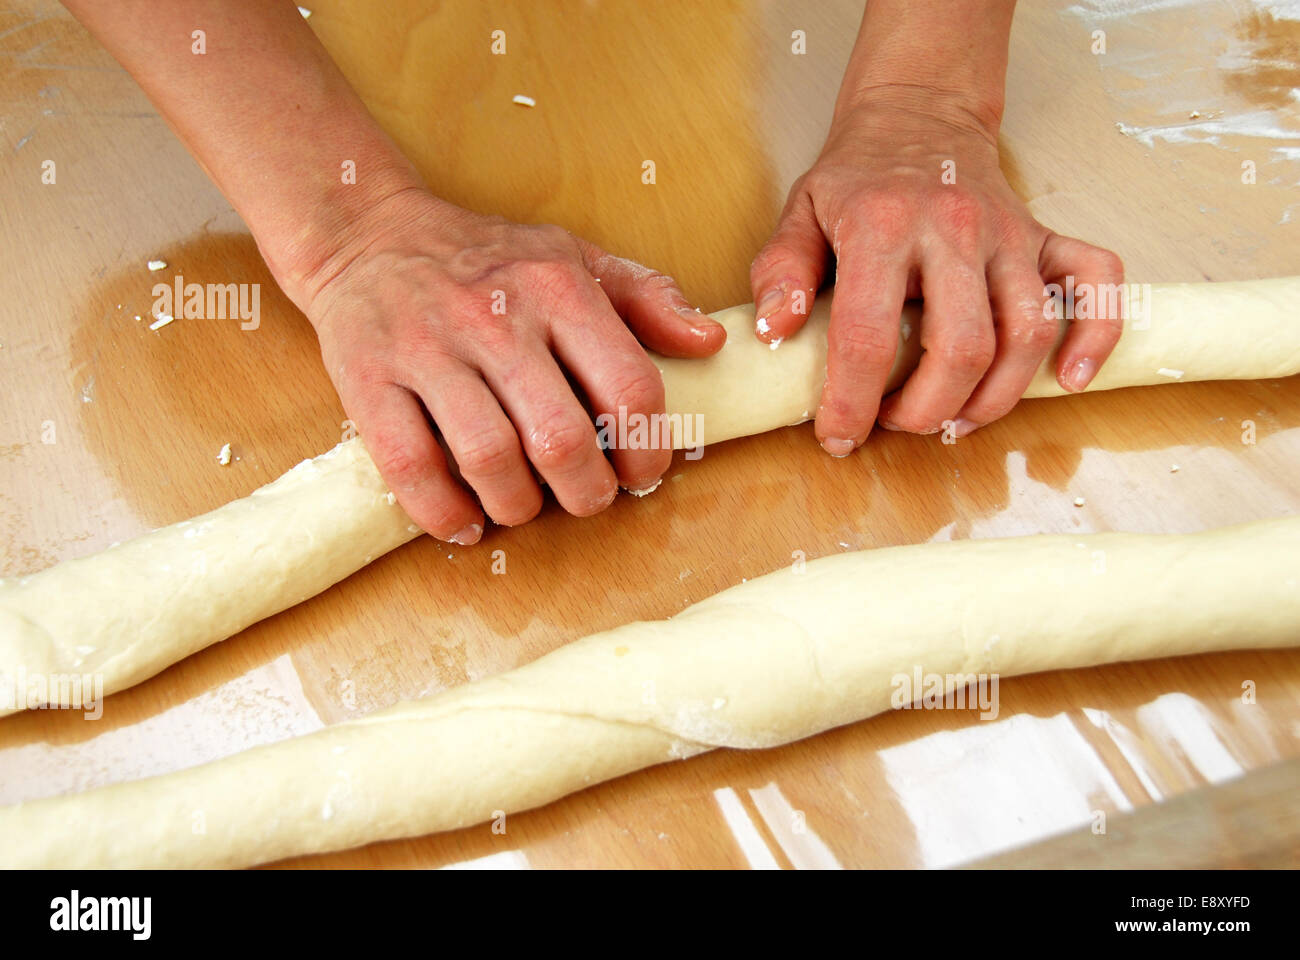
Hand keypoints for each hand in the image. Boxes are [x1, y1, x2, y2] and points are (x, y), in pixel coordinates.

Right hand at [294, 188, 725, 541]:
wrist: (367, 234)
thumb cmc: (487, 260)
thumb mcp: (574, 257)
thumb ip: (647, 298)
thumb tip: (708, 344)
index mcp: (558, 286)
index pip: (629, 386)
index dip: (647, 450)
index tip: (640, 474)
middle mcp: (494, 316)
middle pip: (561, 438)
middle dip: (585, 491)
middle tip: (584, 498)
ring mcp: (426, 348)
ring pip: (489, 459)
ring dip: (518, 505)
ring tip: (524, 505)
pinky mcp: (368, 379)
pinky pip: (411, 467)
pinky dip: (444, 512)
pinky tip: (465, 521)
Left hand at [749, 95, 1124, 453]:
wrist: (918, 113)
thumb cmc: (856, 178)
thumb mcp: (801, 214)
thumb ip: (781, 273)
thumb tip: (774, 334)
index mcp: (882, 227)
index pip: (869, 337)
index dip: (852, 403)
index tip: (839, 436)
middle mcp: (954, 229)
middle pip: (962, 348)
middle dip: (928, 409)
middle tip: (899, 423)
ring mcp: (1009, 234)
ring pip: (1029, 333)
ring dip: (995, 397)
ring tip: (956, 419)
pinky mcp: (1045, 238)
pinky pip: (1098, 284)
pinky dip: (1095, 336)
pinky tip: (1069, 378)